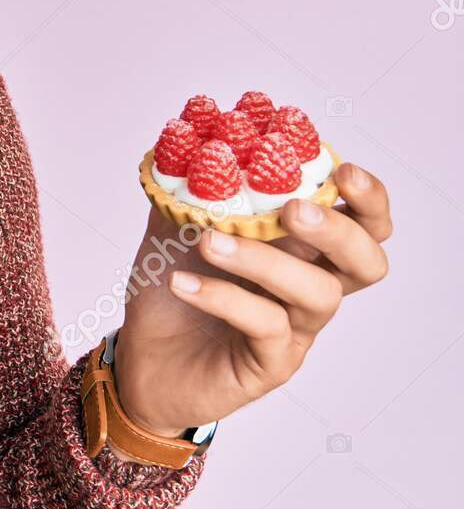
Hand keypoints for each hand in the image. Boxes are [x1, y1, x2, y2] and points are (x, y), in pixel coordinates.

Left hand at [111, 162, 391, 439]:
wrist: (141, 362)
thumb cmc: (169, 296)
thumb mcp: (173, 232)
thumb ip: (188, 191)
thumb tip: (186, 143)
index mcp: (299, 250)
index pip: (364, 225)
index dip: (367, 200)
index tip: (341, 171)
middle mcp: (307, 289)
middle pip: (365, 263)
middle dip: (338, 229)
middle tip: (293, 210)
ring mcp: (294, 331)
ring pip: (317, 294)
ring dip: (265, 260)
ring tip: (208, 242)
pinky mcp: (270, 365)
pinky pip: (265, 327)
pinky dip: (223, 297)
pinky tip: (181, 282)